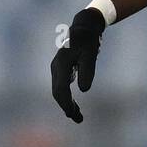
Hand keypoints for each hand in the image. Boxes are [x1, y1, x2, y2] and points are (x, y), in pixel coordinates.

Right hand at [51, 8, 105, 122]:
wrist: (84, 28)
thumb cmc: (89, 41)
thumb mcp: (90, 55)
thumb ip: (87, 71)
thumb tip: (84, 90)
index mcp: (61, 64)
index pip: (60, 89)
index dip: (66, 103)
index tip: (74, 115)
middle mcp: (56, 67)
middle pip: (57, 92)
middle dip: (66, 107)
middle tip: (78, 119)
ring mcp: (57, 68)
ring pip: (58, 90)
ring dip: (66, 103)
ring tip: (77, 115)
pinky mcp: (61, 69)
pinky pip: (61, 86)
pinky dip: (66, 97)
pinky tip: (73, 104)